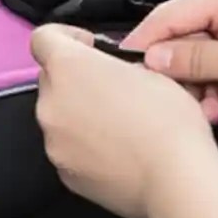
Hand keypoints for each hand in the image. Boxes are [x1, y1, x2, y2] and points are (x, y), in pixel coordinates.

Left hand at [31, 24, 217, 217]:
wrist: (173, 180)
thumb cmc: (169, 120)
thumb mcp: (154, 72)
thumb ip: (120, 66)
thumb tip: (117, 74)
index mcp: (70, 68)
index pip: (43, 38)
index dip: (67, 37)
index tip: (92, 48)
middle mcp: (50, 104)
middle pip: (52, 80)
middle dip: (78, 80)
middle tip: (116, 90)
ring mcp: (53, 142)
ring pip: (60, 117)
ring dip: (81, 114)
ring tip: (121, 127)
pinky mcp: (63, 174)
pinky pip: (68, 149)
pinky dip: (86, 146)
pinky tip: (119, 153)